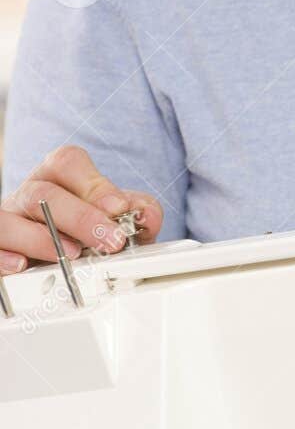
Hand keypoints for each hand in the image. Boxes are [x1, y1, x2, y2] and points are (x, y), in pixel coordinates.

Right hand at [0, 145, 163, 272]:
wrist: (55, 261)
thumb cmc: (83, 235)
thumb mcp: (115, 221)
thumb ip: (136, 213)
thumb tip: (147, 214)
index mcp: (57, 179)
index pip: (66, 162)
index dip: (93, 184)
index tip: (119, 209)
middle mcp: (28, 196)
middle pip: (43, 193)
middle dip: (80, 217)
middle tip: (111, 240)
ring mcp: (8, 221)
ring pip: (8, 219)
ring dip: (41, 238)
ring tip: (71, 254)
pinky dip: (3, 256)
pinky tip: (22, 265)